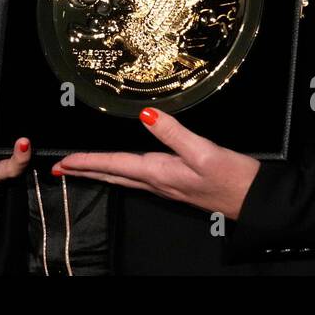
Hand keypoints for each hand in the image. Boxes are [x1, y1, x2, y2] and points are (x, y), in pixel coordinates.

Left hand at [54, 107, 260, 219]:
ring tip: (82, 168)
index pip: (113, 165)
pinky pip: (139, 179)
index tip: (63, 161)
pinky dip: (122, 173)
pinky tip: (123, 171)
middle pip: (112, 175)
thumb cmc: (231, 178)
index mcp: (158, 172)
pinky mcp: (178, 185)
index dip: (87, 161)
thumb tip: (146, 114)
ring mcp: (167, 185)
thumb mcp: (202, 150)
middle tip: (60, 169)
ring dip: (101, 172)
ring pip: (124, 178)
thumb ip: (172, 132)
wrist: (253, 200)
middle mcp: (158, 181)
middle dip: (85, 170)